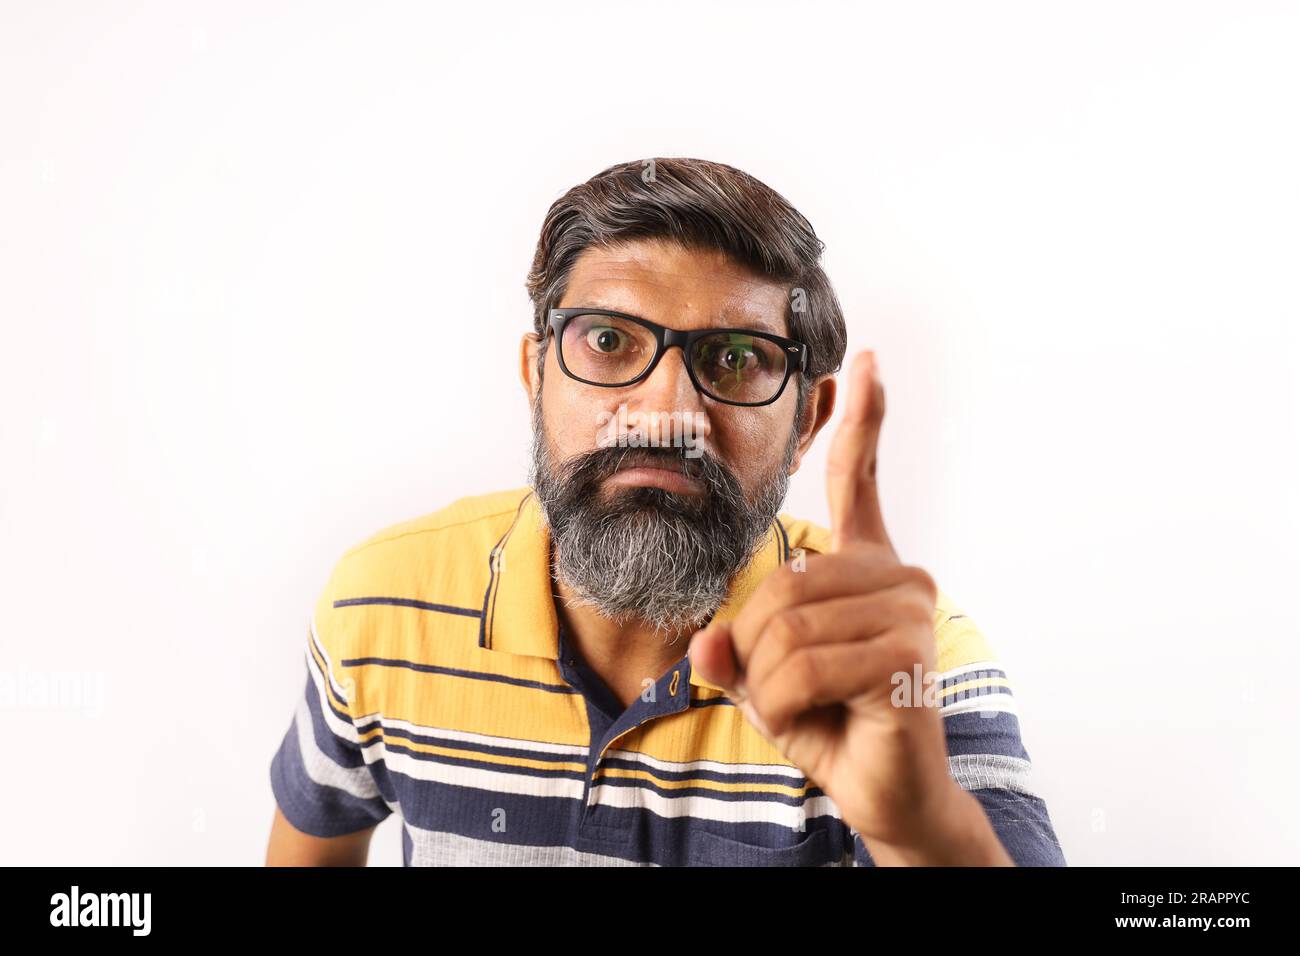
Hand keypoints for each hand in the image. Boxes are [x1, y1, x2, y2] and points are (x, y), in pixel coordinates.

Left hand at [689, 350, 1010, 863]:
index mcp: (866, 566)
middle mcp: (896, 575)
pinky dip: (785, 706)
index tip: (867, 362)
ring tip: (803, 710)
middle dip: (754, 650)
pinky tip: (816, 722)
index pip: (858, 481)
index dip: (863, 421)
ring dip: (769, 685)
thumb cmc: (830, 725)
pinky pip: (804, 667)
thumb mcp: (766, 681)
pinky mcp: (906, 654)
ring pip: (785, 629)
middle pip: (781, 586)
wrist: (882, 792)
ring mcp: (907, 610)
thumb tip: (703, 644)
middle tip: (779, 692)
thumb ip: (735, 652)